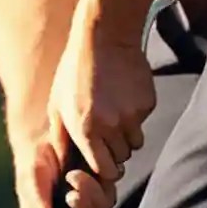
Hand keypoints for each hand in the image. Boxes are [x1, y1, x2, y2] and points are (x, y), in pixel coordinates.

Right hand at [12, 129, 118, 207]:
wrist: (47, 128)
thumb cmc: (33, 160)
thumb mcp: (31, 180)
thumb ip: (35, 207)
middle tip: (71, 195)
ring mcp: (94, 193)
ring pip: (103, 205)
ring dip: (90, 193)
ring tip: (73, 174)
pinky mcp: (105, 174)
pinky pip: (111, 182)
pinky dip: (99, 177)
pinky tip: (81, 165)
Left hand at [47, 7, 154, 207]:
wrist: (105, 36)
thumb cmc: (75, 73)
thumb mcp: (58, 106)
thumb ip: (61, 139)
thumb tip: (64, 167)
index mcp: (84, 129)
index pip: (104, 171)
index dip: (102, 169)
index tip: (99, 161)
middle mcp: (110, 126)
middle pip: (122, 160)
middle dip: (113, 153)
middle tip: (104, 133)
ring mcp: (132, 115)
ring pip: (135, 144)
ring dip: (125, 136)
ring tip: (112, 112)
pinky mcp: (148, 103)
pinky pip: (143, 123)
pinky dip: (135, 116)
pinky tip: (123, 96)